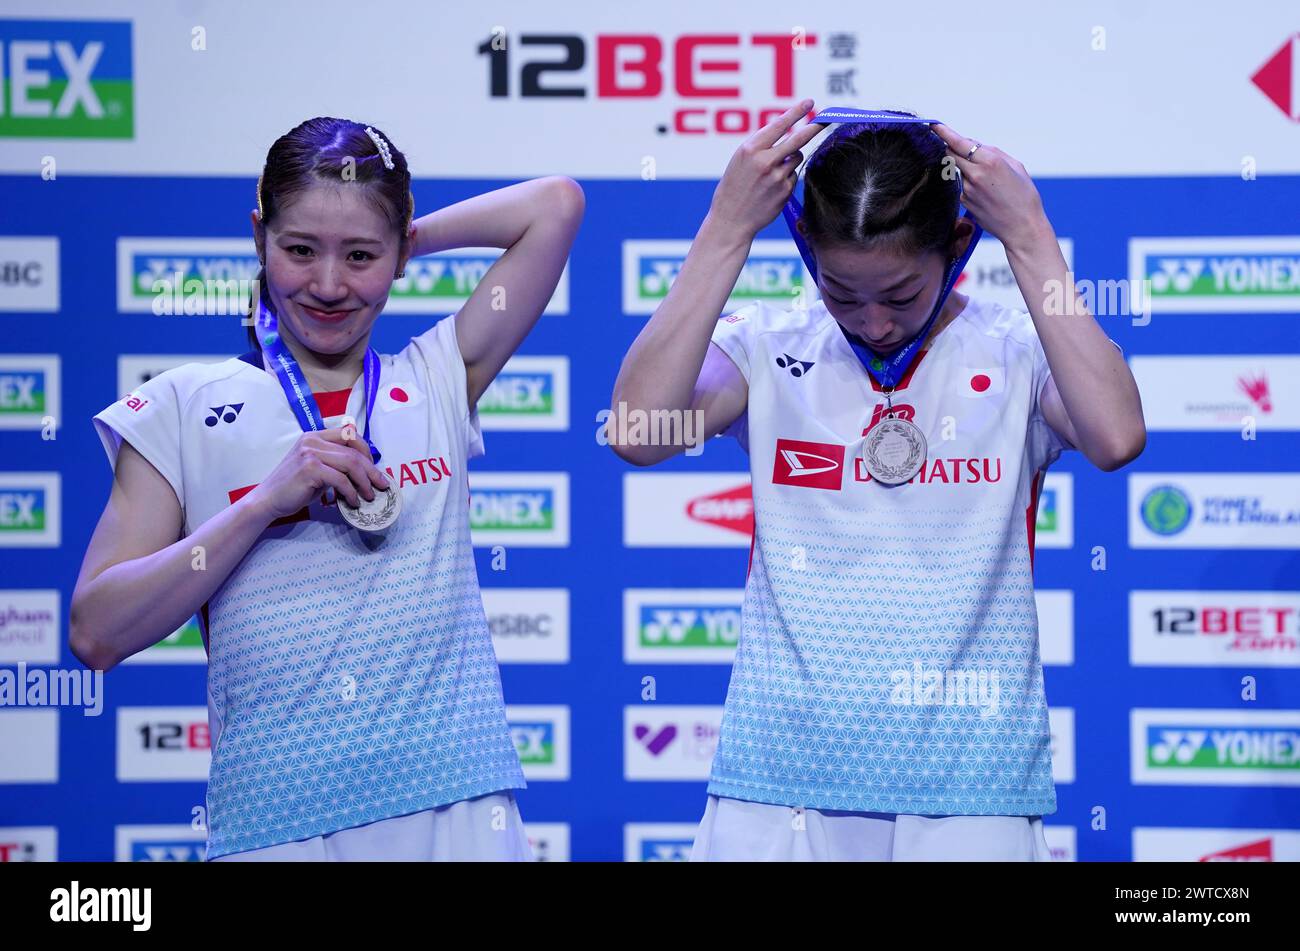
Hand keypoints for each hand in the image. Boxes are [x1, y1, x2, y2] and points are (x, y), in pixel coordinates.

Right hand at [246, 427, 389, 520]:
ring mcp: (310, 453)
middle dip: (372, 469)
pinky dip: (351, 492)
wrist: (268, 500)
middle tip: (382, 484)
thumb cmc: (295, 487)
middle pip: (354, 450)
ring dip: (365, 482)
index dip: (366, 451)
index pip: (349, 434)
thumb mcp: (317, 468)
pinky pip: (341, 480)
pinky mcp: (309, 469)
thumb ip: (336, 463)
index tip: (373, 468)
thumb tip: (365, 471)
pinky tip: (353, 502)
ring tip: (370, 495)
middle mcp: (313, 440)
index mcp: (315, 436)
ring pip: (351, 463)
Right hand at [707, 100, 824, 239]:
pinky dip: (787, 177)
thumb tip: (786, 132)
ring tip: (773, 170)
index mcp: (750, 149)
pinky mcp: (785, 191)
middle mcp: (765, 161)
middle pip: (798, 139)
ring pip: (797, 157)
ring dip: (791, 158)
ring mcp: (777, 176)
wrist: (731, 220)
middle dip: (814, 127)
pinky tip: (771, 188)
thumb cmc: (733, 187)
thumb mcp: (739, 160)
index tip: (809, 102)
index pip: (779, 125)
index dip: (796, 112)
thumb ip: (760, 146)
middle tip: (826, 118)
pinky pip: (793, 176)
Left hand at [931, 123, 1051, 252]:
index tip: (933, 125)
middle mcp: (975, 174)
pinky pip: (963, 185)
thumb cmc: (1024, 195)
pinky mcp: (965, 201)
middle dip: (952, 147)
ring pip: (958, 169)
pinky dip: (971, 183)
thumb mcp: (1016, 166)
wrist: (1022, 227)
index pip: (960, 143)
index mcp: (990, 161)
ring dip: (967, 167)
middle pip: (951, 154)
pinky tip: (987, 193)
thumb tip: (973, 145)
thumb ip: (993, 152)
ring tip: (990, 180)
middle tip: (960, 147)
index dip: (944, 133)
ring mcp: (967, 189)